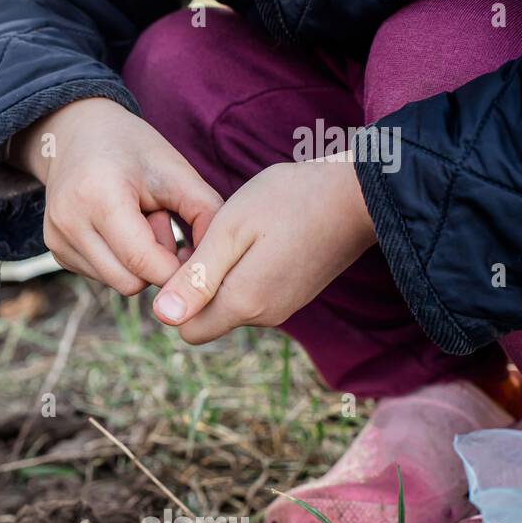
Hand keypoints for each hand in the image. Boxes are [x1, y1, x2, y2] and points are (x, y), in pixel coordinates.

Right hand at [13, 99, 222, 294]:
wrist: (76, 132)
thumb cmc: (132, 149)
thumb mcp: (176, 171)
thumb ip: (206, 214)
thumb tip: (214, 267)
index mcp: (99, 196)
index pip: (143, 261)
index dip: (177, 269)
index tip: (196, 255)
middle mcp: (69, 221)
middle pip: (130, 281)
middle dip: (157, 265)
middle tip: (162, 225)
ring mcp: (57, 238)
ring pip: (116, 283)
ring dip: (138, 264)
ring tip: (139, 223)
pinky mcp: (55, 250)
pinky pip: (101, 276)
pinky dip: (119, 261)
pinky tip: (120, 229)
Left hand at [151, 156, 376, 342]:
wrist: (358, 193)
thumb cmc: (288, 201)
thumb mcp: (230, 231)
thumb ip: (196, 277)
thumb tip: (163, 317)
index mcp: (244, 303)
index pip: (186, 328)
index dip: (177, 295)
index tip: (190, 254)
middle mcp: (264, 317)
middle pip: (208, 318)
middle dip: (198, 287)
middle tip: (213, 237)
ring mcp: (283, 308)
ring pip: (230, 306)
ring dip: (223, 277)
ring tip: (240, 234)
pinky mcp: (294, 295)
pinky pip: (254, 295)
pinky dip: (246, 273)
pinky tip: (260, 239)